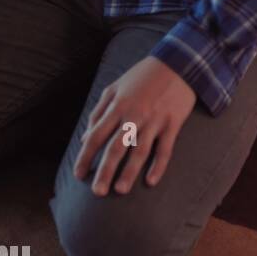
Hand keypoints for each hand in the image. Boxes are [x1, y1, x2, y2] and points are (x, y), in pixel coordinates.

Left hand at [74, 57, 196, 195]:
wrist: (178, 63)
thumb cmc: (141, 77)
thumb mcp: (114, 88)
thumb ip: (98, 112)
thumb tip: (85, 137)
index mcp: (116, 107)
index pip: (96, 136)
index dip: (86, 156)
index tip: (78, 174)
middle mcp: (134, 116)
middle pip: (116, 148)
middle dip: (105, 171)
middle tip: (97, 192)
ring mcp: (155, 121)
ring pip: (140, 152)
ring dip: (129, 173)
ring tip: (119, 190)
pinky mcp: (173, 124)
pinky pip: (165, 149)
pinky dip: (158, 166)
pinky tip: (150, 181)